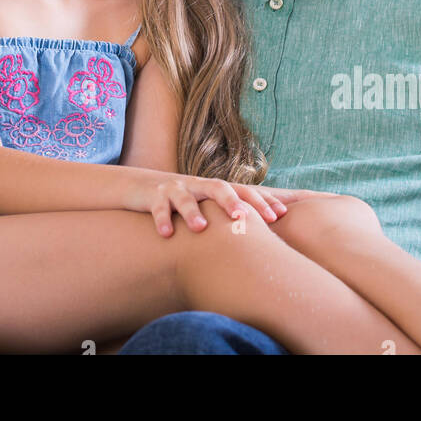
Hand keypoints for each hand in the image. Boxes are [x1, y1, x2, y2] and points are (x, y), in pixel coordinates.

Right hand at [131, 174, 292, 236]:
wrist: (140, 185)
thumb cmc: (182, 202)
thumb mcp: (206, 205)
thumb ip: (229, 215)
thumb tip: (265, 234)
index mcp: (215, 189)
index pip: (243, 192)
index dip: (262, 201)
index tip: (280, 215)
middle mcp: (198, 186)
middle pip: (219, 188)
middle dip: (232, 201)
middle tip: (242, 217)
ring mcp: (176, 189)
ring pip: (186, 197)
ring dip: (193, 212)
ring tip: (200, 228)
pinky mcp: (154, 196)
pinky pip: (158, 208)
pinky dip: (162, 220)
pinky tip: (167, 234)